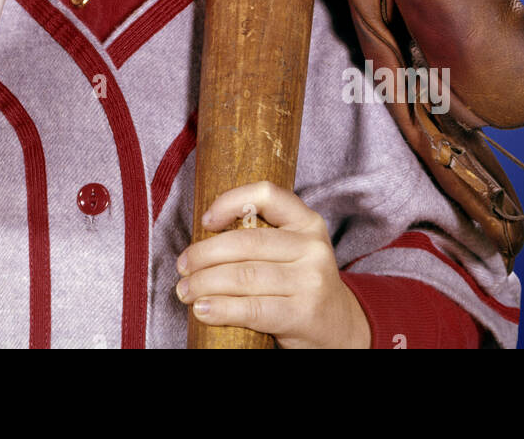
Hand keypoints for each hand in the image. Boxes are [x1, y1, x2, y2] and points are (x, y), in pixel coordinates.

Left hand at [175, 180, 370, 348]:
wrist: (340, 327)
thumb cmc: (301, 284)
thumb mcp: (293, 250)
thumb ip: (261, 236)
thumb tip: (202, 238)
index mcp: (307, 222)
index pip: (266, 194)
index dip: (230, 201)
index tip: (205, 221)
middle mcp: (312, 247)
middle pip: (246, 242)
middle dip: (204, 254)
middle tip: (183, 266)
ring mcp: (310, 281)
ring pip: (244, 276)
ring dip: (205, 284)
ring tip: (186, 291)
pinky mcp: (303, 314)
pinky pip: (252, 308)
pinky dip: (221, 308)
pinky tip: (203, 310)